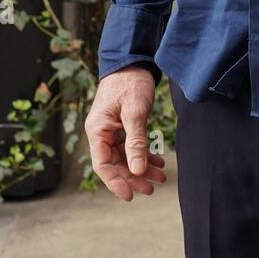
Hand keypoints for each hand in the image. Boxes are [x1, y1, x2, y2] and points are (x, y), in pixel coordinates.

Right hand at [85, 67, 167, 202]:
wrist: (133, 62)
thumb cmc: (130, 84)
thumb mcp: (134, 113)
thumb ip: (135, 142)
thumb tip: (136, 171)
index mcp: (98, 131)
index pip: (102, 165)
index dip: (115, 183)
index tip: (131, 195)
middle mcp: (102, 133)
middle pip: (115, 164)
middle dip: (134, 177)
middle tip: (153, 187)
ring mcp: (112, 131)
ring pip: (125, 157)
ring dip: (142, 168)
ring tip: (161, 176)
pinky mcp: (123, 126)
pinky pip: (131, 147)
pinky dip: (145, 155)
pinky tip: (158, 162)